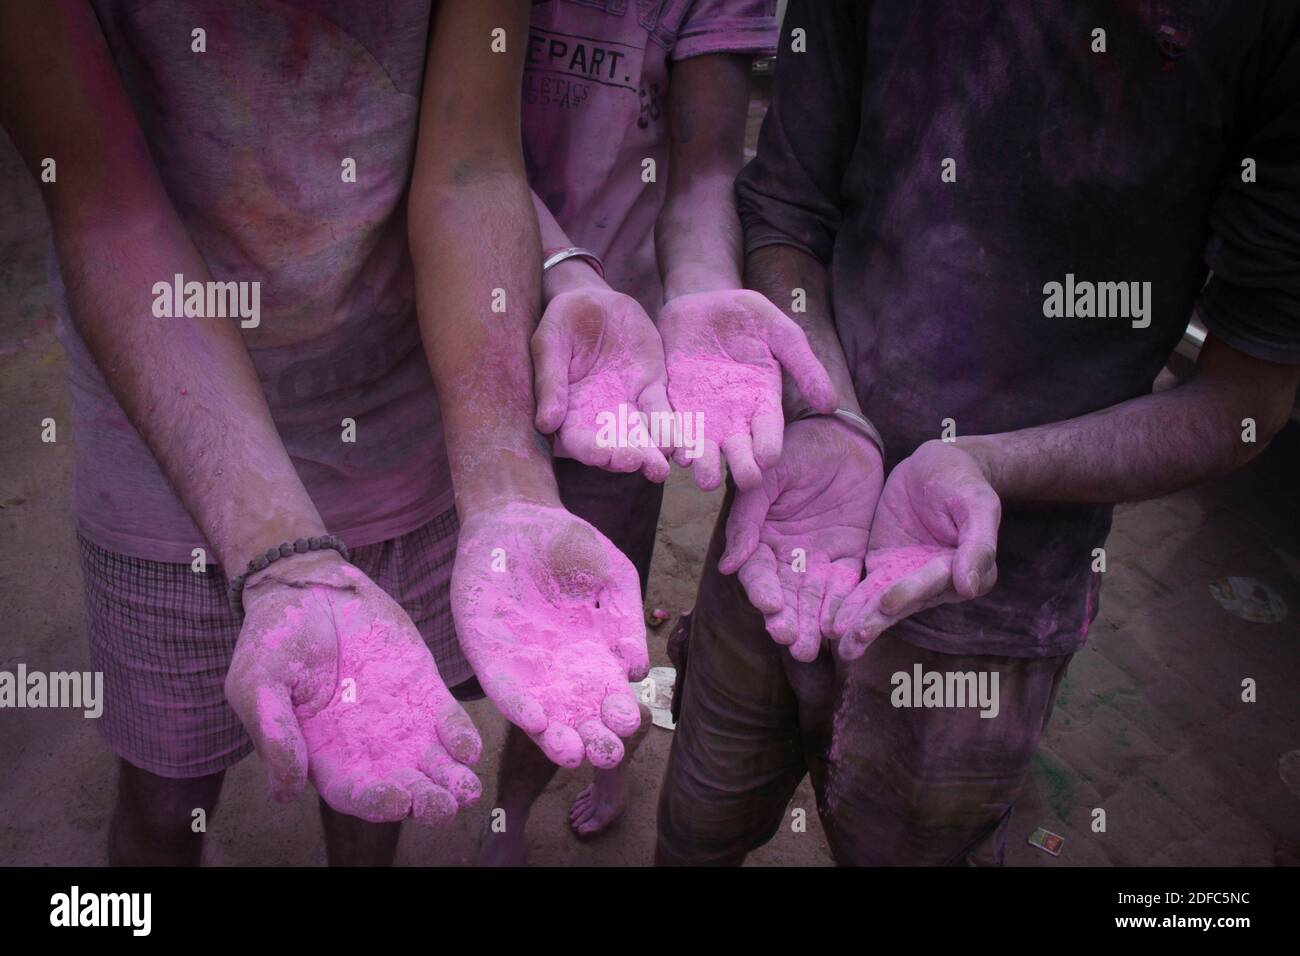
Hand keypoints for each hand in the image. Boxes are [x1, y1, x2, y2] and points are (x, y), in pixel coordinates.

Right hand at [225, 552, 482, 824]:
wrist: (308, 587)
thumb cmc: (273, 640)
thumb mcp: (256, 685)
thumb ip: (274, 736)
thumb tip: (285, 793)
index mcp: (326, 755)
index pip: (356, 794)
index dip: (376, 804)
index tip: (396, 801)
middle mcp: (369, 746)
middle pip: (404, 788)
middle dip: (426, 803)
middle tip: (442, 805)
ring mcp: (400, 719)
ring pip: (434, 763)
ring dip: (453, 781)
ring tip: (466, 789)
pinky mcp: (423, 688)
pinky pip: (448, 720)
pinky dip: (461, 737)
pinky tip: (467, 747)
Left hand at [451, 503, 650, 768]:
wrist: (518, 514)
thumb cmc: (571, 544)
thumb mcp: (613, 576)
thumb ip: (626, 619)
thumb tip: (636, 668)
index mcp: (594, 657)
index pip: (608, 699)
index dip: (618, 714)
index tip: (628, 720)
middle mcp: (559, 670)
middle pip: (577, 718)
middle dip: (591, 739)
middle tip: (604, 752)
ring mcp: (522, 665)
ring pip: (540, 715)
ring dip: (554, 738)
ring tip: (570, 753)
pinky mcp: (487, 653)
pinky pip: (502, 687)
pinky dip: (517, 706)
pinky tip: (535, 720)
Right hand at [532, 288, 671, 481]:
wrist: (594, 299)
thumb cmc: (561, 322)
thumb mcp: (550, 345)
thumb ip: (550, 382)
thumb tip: (545, 425)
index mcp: (570, 411)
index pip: (580, 440)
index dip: (592, 450)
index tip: (603, 456)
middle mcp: (601, 415)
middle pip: (614, 445)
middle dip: (628, 458)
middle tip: (642, 466)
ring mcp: (629, 404)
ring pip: (643, 435)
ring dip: (653, 453)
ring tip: (663, 468)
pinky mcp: (652, 387)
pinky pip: (663, 410)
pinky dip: (671, 427)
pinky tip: (681, 443)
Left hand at [658, 289, 835, 490]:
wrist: (702, 301)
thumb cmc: (749, 318)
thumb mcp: (782, 334)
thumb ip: (804, 366)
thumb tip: (831, 404)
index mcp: (763, 402)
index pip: (769, 431)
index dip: (769, 445)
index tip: (769, 458)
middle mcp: (733, 415)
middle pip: (738, 448)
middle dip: (741, 465)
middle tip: (745, 481)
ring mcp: (701, 412)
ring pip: (702, 445)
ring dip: (702, 461)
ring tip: (703, 475)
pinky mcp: (672, 403)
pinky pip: (671, 425)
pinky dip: (671, 438)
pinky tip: (673, 450)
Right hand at [718, 417, 882, 660]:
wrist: (843, 434)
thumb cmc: (796, 448)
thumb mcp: (767, 476)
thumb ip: (747, 519)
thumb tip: (728, 568)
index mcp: (759, 537)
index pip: (757, 573)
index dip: (762, 591)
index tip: (770, 607)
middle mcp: (785, 555)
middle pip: (784, 596)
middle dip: (787, 620)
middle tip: (791, 641)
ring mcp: (817, 558)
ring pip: (812, 600)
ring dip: (811, 625)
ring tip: (810, 649)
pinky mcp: (848, 556)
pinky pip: (846, 587)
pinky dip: (844, 608)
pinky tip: (842, 628)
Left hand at [833, 440, 1000, 658]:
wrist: (936, 465)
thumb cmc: (963, 481)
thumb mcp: (977, 503)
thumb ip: (978, 543)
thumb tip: (970, 588)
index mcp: (968, 570)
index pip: (934, 581)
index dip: (910, 592)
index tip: (887, 604)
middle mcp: (937, 582)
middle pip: (905, 602)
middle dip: (878, 622)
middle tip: (853, 640)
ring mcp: (908, 576)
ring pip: (882, 602)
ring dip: (861, 623)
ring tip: (840, 645)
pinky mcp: (883, 566)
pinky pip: (865, 587)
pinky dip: (849, 605)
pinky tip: (831, 625)